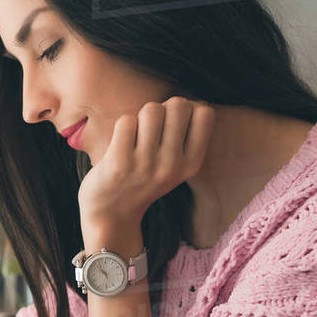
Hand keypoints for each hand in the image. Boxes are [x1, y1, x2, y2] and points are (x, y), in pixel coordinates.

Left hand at [78, 96, 214, 232]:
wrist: (111, 215)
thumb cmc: (142, 180)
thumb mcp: (175, 166)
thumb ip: (186, 135)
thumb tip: (194, 101)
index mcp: (191, 163)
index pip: (205, 113)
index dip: (186, 109)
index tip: (172, 124)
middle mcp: (173, 164)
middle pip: (178, 105)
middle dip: (162, 109)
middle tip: (150, 130)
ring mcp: (147, 163)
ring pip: (151, 109)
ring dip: (140, 117)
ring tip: (135, 137)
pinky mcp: (120, 162)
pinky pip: (126, 121)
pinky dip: (122, 127)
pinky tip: (120, 144)